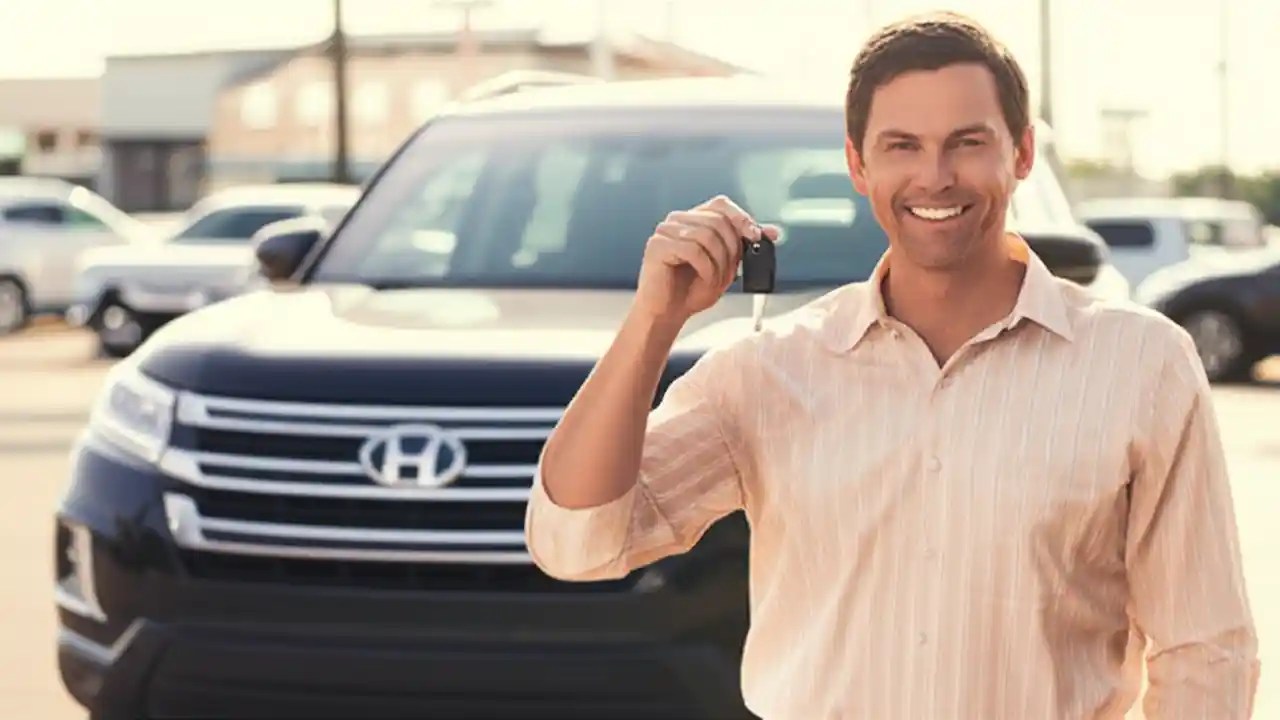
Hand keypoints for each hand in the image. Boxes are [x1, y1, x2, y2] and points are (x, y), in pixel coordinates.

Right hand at [634, 195, 779, 325]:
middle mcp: (677, 220)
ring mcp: (665, 231)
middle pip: (717, 220)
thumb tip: (772, 231)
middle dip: (732, 249)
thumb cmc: (692, 290)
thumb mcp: (727, 266)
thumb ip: (745, 247)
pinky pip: (692, 249)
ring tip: (715, 281)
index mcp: (693, 220)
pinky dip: (706, 268)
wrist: (667, 314)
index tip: (756, 236)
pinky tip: (704, 281)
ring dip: (719, 263)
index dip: (741, 218)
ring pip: (706, 235)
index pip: (721, 204)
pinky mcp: (657, 246)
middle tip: (731, 272)